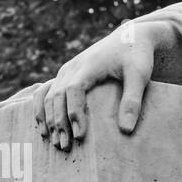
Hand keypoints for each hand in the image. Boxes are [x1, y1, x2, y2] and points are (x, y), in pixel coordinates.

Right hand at [32, 22, 156, 149]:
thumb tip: (126, 131)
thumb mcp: (140, 75)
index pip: (73, 90)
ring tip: (52, 141)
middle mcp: (72, 67)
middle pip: (57, 96)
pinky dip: (41, 109)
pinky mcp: (66, 74)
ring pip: (48, 95)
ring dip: (47, 118)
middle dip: (58, 122)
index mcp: (89, 65)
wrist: (131, 36)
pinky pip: (45, 91)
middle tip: (65, 146)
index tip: (79, 135)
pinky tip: (43, 128)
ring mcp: (66, 70)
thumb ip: (133, 100)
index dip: (74, 113)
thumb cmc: (137, 55)